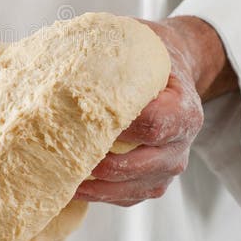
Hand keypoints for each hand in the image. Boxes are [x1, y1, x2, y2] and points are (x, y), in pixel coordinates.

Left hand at [74, 15, 237, 206]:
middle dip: (100, 163)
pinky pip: (126, 197)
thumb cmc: (147, 56)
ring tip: (58, 177)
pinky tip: (69, 186)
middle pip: (141, 163)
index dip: (120, 126)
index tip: (85, 118)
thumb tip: (55, 56)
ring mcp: (168, 167)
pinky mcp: (152, 183)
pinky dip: (97, 195)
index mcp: (184, 108)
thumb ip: (108, 49)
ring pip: (132, 187)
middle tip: (61, 155)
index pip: (153, 123)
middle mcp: (182, 143)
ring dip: (95, 186)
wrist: (172, 75)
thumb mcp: (136, 42)